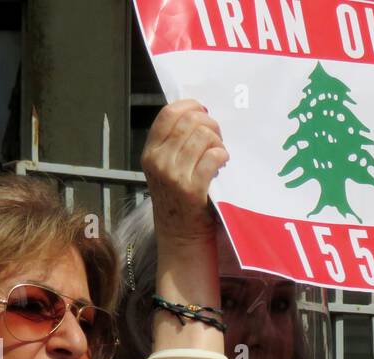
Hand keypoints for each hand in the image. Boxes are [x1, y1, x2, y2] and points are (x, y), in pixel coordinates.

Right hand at [141, 99, 228, 249]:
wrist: (180, 236)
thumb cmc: (177, 201)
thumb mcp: (164, 169)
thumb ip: (174, 144)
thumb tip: (198, 115)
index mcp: (150, 152)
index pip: (168, 114)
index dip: (190, 106)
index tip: (203, 111)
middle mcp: (159, 161)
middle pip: (189, 121)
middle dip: (210, 124)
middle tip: (218, 136)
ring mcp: (174, 175)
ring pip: (203, 137)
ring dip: (218, 141)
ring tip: (220, 152)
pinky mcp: (192, 189)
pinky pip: (213, 157)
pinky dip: (222, 156)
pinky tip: (223, 162)